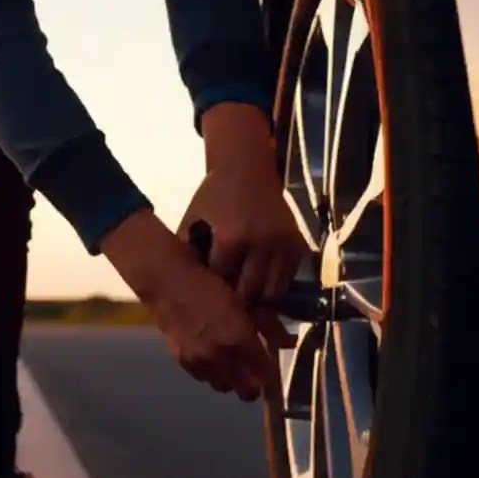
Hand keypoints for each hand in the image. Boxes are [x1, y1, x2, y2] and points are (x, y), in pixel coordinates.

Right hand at [101, 210, 274, 400]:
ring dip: (232, 379)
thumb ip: (268, 326)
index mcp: (239, 339)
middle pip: (246, 391)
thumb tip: (289, 342)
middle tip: (255, 372)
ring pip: (225, 387)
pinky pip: (205, 379)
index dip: (270, 375)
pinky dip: (212, 373)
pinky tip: (213, 357)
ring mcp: (200, 363)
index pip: (263, 374)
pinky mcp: (184, 363)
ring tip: (233, 363)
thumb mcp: (244, 302)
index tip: (271, 370)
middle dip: (254, 384)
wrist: (169, 284)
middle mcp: (220, 357)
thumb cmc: (210, 285)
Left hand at [182, 103, 307, 307]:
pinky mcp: (297, 245)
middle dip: (235, 302)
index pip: (221, 282)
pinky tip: (261, 283)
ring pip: (272, 294)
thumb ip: (188, 253)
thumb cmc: (214, 196)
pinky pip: (288, 279)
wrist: (248, 169)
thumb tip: (181, 288)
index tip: (206, 301)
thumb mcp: (193, 221)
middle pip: (248, 293)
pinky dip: (274, 286)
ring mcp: (282, 245)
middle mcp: (260, 243)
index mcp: (231, 238)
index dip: (212, 294)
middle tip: (225, 308)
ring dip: (258, 300)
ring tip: (245, 300)